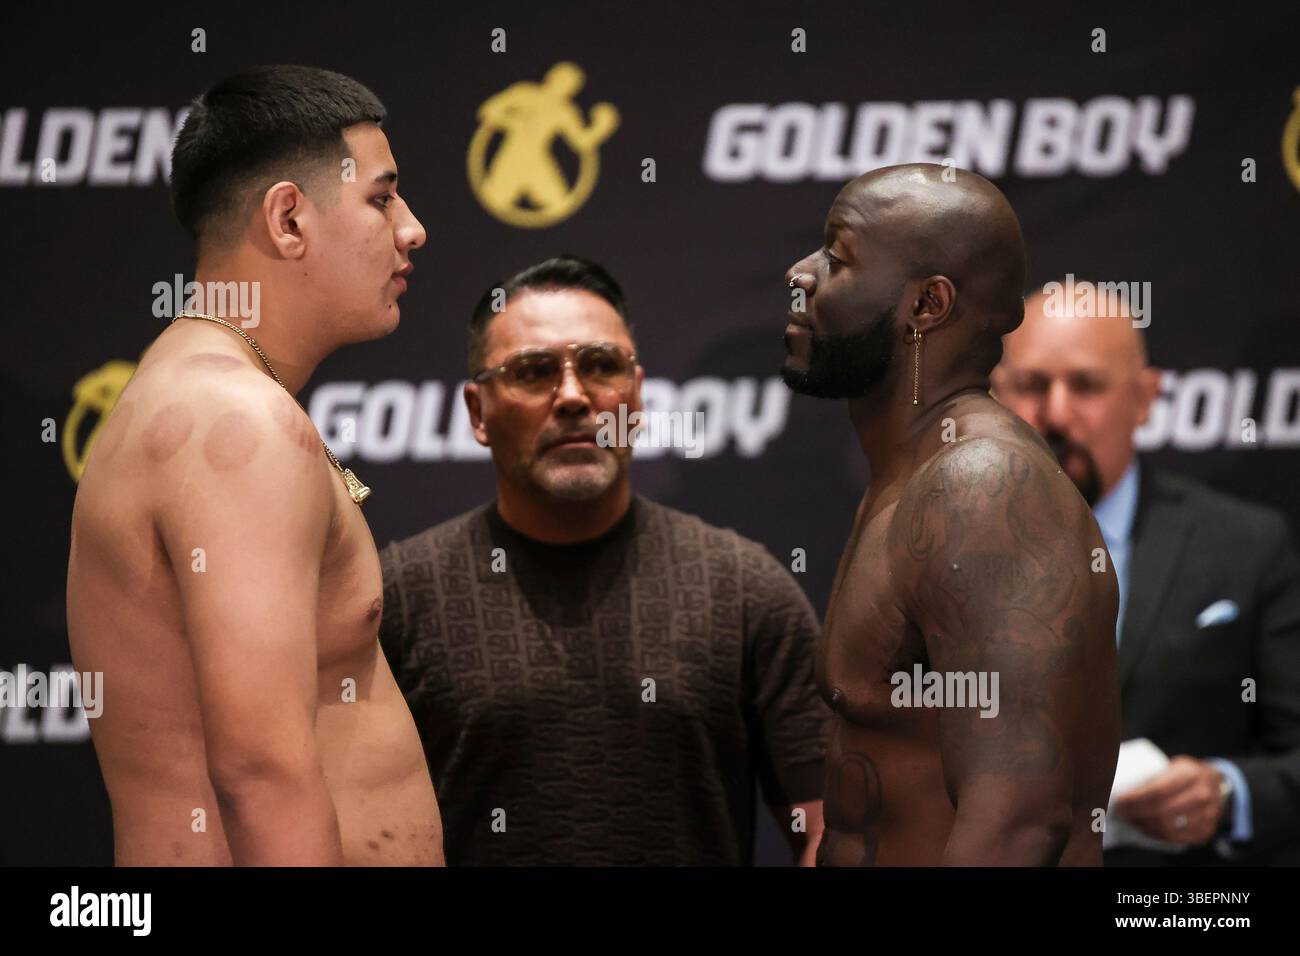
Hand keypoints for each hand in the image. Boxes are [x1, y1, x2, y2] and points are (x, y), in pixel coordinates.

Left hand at [1112, 755, 1227, 845]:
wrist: (1218, 783)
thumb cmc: (1187, 773)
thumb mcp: (1174, 765)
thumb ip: (1154, 773)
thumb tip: (1118, 781)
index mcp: (1190, 775)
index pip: (1157, 791)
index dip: (1135, 799)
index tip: (1120, 800)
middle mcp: (1202, 795)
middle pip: (1161, 811)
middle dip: (1135, 814)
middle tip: (1121, 812)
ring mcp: (1208, 815)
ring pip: (1169, 828)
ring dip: (1144, 826)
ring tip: (1131, 820)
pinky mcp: (1207, 830)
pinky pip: (1179, 839)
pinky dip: (1159, 837)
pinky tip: (1147, 830)